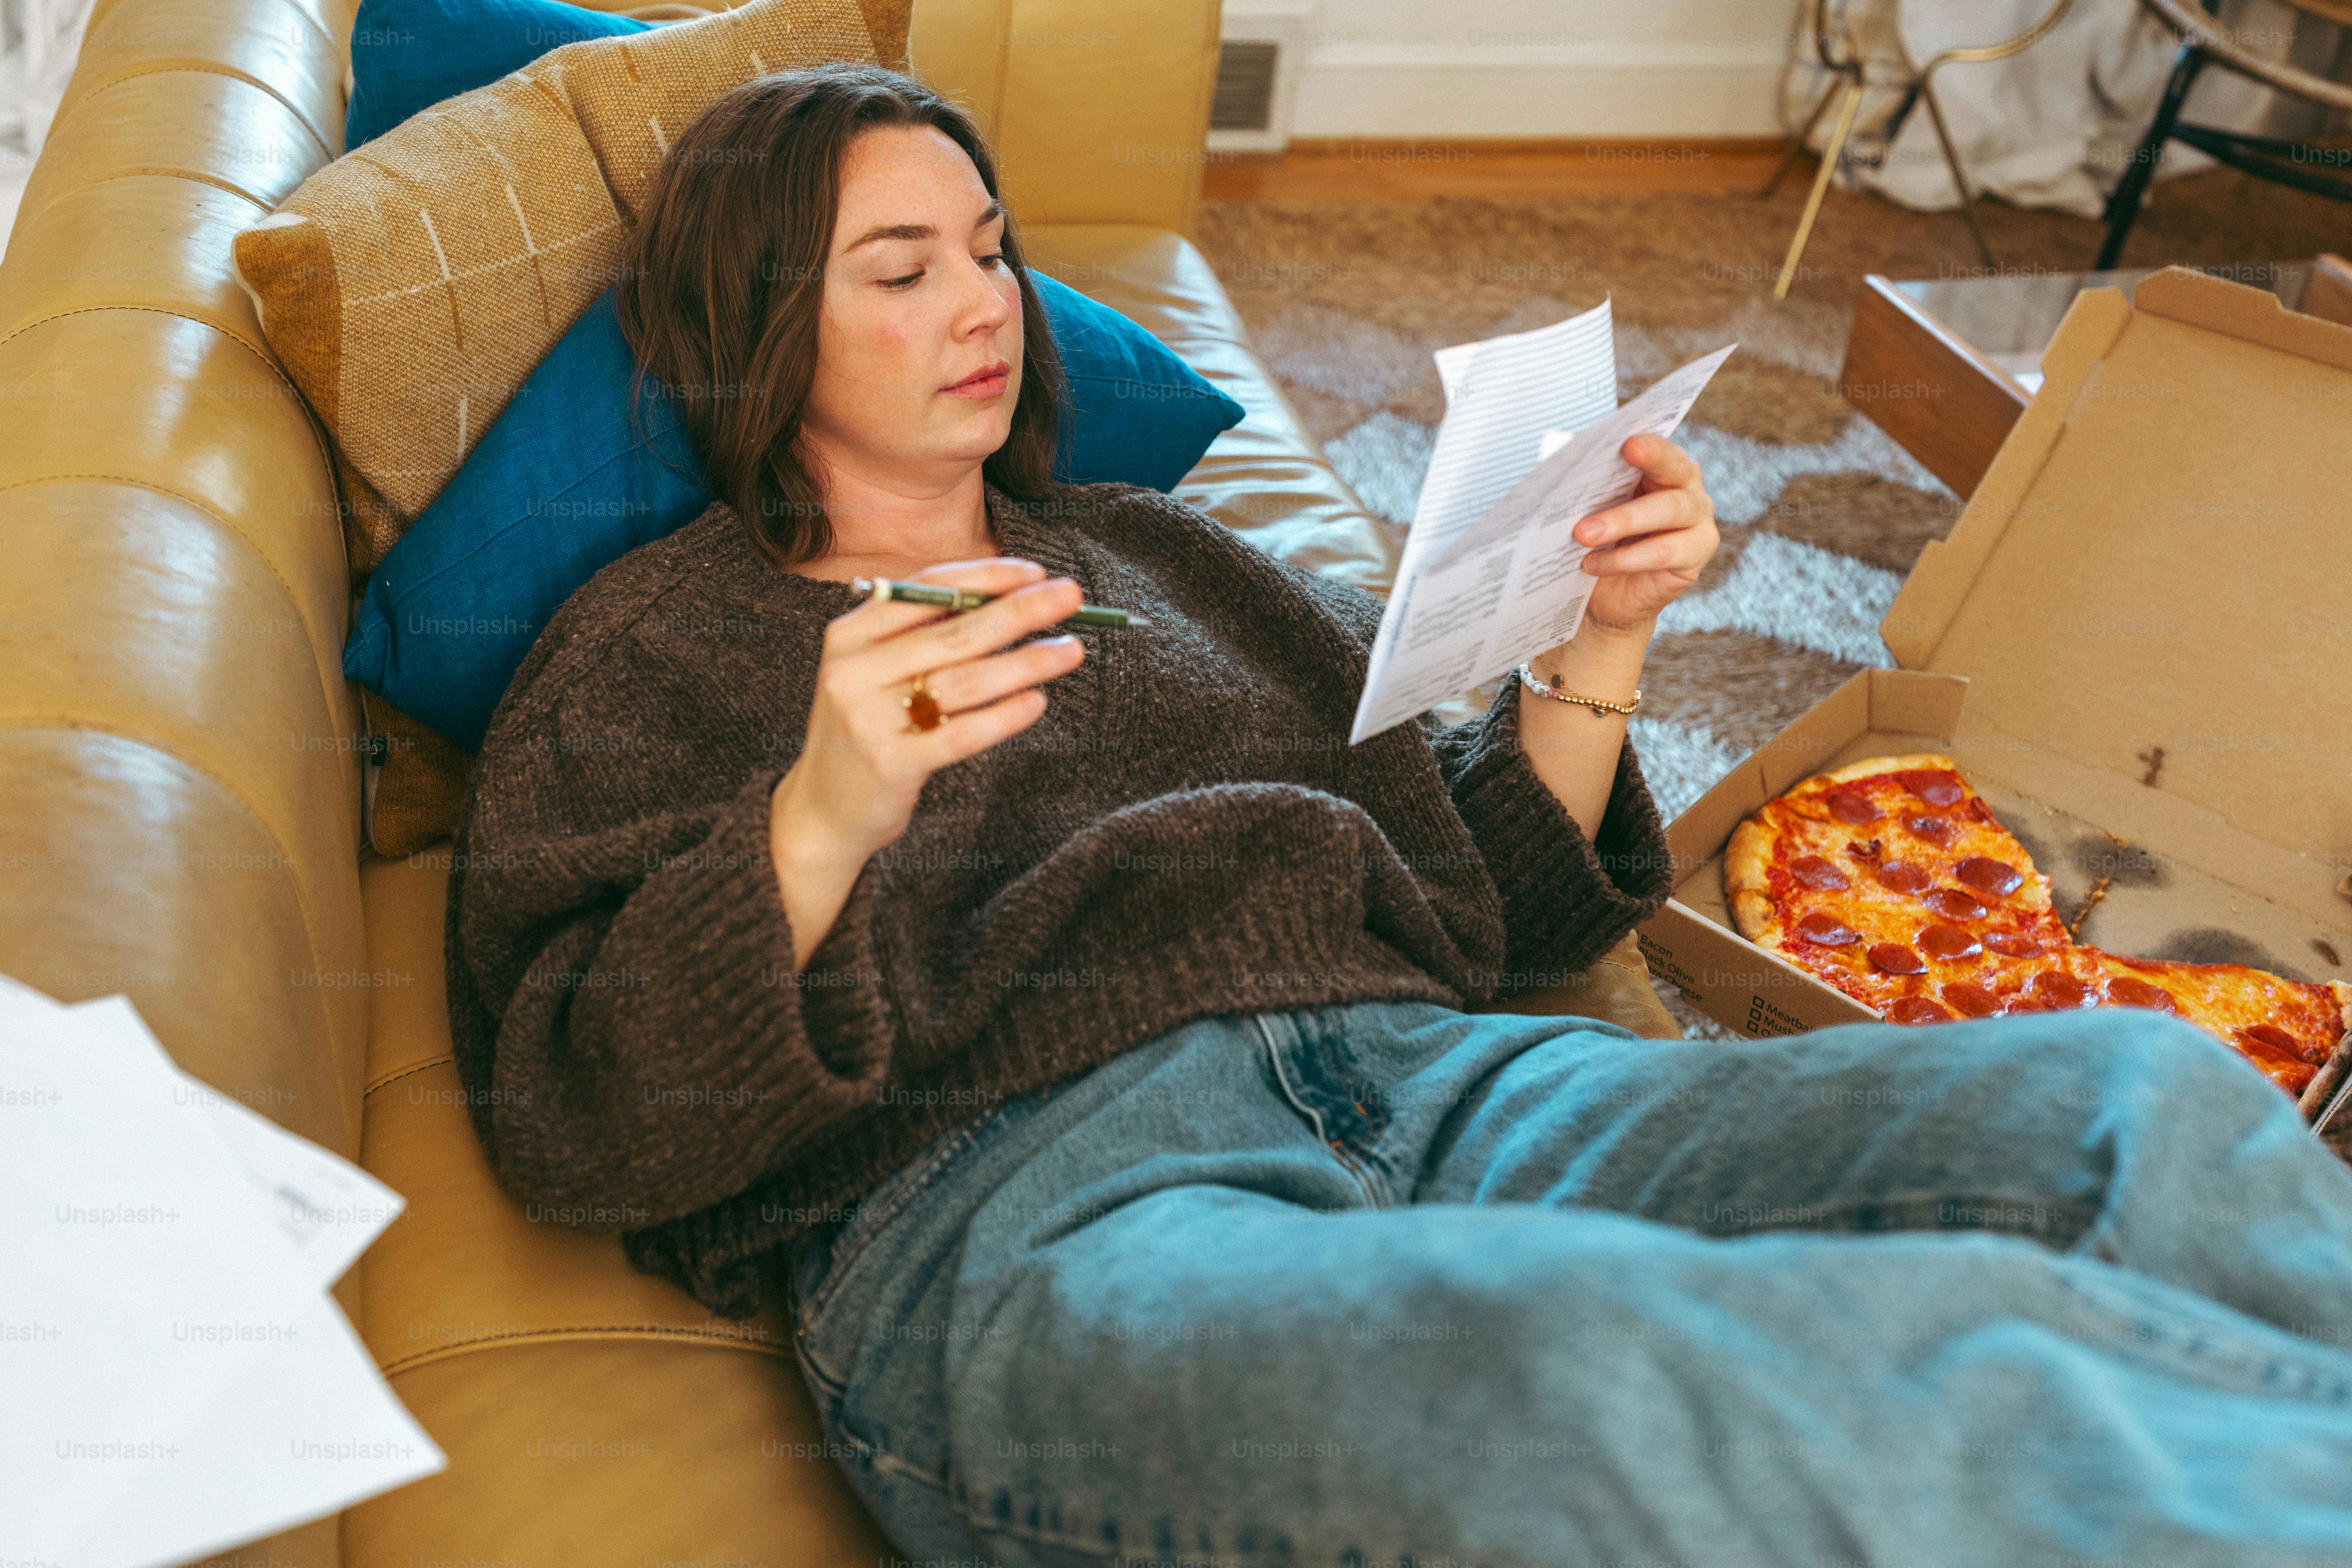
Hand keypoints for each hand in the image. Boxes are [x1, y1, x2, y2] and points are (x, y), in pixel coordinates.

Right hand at [771, 558, 1082, 881]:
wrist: (822, 809)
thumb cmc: (868, 727)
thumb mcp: (876, 669)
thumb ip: (925, 633)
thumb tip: (1010, 596)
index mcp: (850, 634)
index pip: (927, 589)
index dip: (986, 577)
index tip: (1036, 572)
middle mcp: (854, 670)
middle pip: (955, 632)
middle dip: (1021, 610)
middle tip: (1072, 597)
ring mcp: (868, 718)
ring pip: (966, 682)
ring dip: (1027, 663)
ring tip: (1072, 650)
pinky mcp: (891, 763)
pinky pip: (962, 733)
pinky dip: (1005, 716)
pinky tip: (1038, 701)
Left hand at [1571, 432, 1718, 638]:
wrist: (1605, 596)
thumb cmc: (1599, 541)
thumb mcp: (1590, 507)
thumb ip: (1588, 482)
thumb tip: (1561, 460)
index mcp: (1664, 467)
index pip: (1661, 447)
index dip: (1650, 443)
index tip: (1629, 443)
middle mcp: (1688, 488)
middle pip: (1675, 470)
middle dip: (1648, 463)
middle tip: (1617, 461)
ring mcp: (1698, 522)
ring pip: (1669, 510)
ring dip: (1622, 520)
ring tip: (1582, 534)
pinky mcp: (1695, 556)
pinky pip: (1663, 552)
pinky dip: (1625, 558)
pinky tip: (1593, 564)